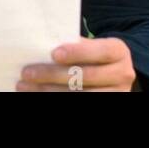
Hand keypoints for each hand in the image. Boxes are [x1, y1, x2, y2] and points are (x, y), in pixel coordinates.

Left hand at [16, 37, 136, 91]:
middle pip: (86, 76)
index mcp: (119, 51)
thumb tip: (41, 43)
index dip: (78, 53)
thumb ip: (74, 45)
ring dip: (49, 91)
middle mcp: (123, 74)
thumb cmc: (94, 56)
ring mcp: (117, 93)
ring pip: (81, 95)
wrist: (113, 74)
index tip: (53, 53)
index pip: (100, 51)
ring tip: (25, 86)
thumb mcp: (91, 46)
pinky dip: (55, 98)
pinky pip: (79, 103)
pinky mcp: (109, 103)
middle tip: (28, 73)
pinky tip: (37, 94)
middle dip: (53, 75)